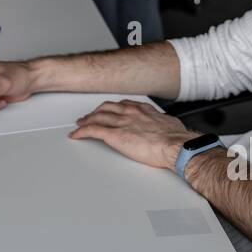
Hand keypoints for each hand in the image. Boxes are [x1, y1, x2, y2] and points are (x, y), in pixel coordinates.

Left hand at [68, 100, 199, 168]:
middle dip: (95, 113)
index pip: (121, 105)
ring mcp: (121, 123)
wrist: (175, 145)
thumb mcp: (169, 124)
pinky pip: (92, 131)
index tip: (107, 111)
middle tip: (88, 117)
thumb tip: (164, 127)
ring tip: (79, 125)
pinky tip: (76, 135)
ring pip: (96, 118)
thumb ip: (161, 124)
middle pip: (105, 109)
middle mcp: (129, 113)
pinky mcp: (114, 135)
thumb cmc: (175, 138)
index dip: (111, 108)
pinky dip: (81, 132)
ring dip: (86, 121)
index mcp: (142, 110)